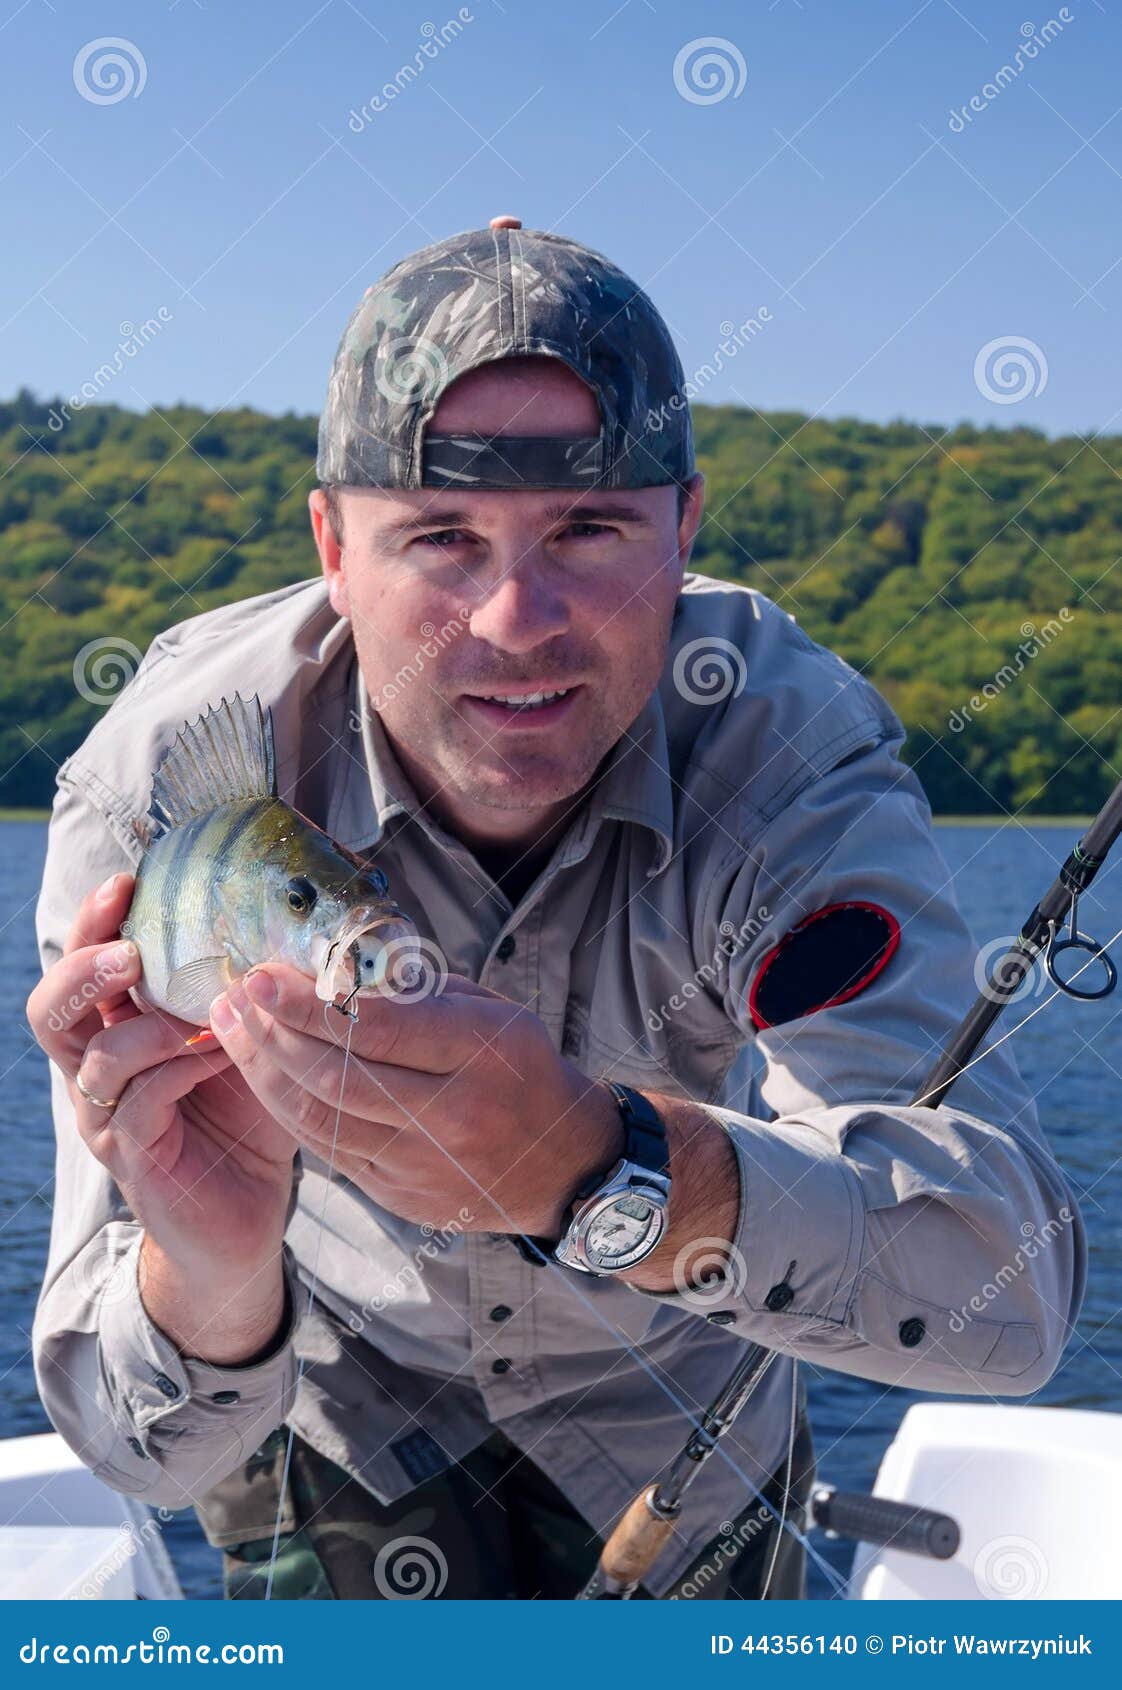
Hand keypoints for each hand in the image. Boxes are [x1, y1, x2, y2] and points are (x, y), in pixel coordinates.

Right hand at [26, 873, 295, 1356]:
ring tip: (204, 1015)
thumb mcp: (251, 1045)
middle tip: (132, 952)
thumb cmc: (246, 1123)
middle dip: (86, 966)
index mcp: (118, 1031)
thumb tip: (290, 925)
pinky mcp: (131, 1158)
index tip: (127, 880)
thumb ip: (252, 996)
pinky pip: (138, 1104)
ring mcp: (107, 1118)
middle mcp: (97, 1072)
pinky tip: (220, 1057)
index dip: (93, 921)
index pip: (82, 967)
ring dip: (151, 1026)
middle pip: (53, 1009)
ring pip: (95, 1056)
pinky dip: (178, 1072)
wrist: (246, 1221)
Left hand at [207, 962, 622, 1236]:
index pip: (378, 1029)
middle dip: (273, 1033)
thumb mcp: (493, 1011)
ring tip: (232, 1030)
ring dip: (266, 1071)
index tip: (263, 976)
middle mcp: (451, 1113)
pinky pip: (329, 1150)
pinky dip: (289, 1109)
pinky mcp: (399, 1195)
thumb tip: (338, 967)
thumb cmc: (524, 1069)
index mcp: (481, 1052)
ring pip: (321, 1119)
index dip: (309, 1004)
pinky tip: (265, 1075)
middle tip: (235, 995)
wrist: (562, 1165)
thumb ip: (420, 993)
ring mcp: (422, 1162)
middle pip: (337, 1076)